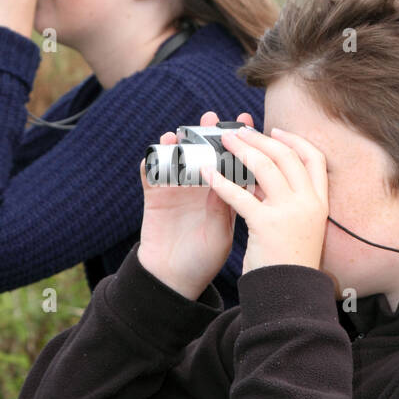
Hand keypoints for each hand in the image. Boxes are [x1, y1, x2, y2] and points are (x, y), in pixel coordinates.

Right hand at [137, 111, 255, 300]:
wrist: (173, 279)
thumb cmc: (203, 260)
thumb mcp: (221, 232)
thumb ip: (226, 207)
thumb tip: (236, 178)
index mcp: (222, 194)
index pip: (232, 161)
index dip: (239, 141)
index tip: (248, 121)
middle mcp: (200, 188)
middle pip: (203, 151)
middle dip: (207, 132)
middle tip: (210, 118)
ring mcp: (176, 190)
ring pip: (176, 156)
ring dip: (176, 142)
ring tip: (179, 135)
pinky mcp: (154, 197)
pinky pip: (150, 173)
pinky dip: (151, 160)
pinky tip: (154, 153)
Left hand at [206, 125, 328, 274]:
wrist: (289, 292)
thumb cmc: (289, 261)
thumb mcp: (298, 225)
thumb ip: (286, 200)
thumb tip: (259, 177)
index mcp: (320, 202)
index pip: (315, 159)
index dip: (295, 140)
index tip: (276, 130)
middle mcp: (309, 202)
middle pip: (287, 155)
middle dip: (260, 138)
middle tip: (239, 131)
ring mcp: (290, 212)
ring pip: (265, 165)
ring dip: (241, 149)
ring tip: (223, 140)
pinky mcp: (267, 224)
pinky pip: (240, 194)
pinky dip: (220, 181)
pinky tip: (207, 173)